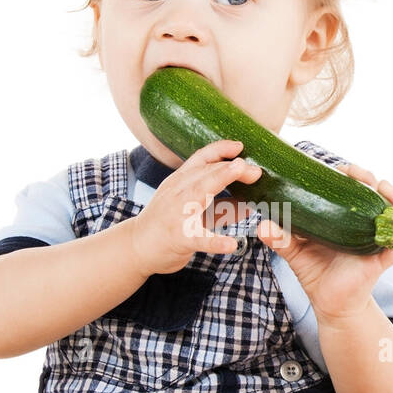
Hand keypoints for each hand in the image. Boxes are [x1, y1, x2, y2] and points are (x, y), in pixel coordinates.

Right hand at [128, 139, 263, 276]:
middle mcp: (178, 193)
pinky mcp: (179, 239)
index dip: (220, 150)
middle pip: (204, 174)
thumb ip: (223, 206)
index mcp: (181, 182)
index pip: (201, 159)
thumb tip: (250, 204)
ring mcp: (177, 215)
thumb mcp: (195, 210)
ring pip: (198, 196)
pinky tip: (232, 244)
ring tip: (241, 183)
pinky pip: (198, 239)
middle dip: (229, 169)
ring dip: (219, 185)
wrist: (137, 246)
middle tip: (255, 170)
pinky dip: (215, 242)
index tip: (240, 145)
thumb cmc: (168, 224)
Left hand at [256, 163, 392, 322]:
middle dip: (366, 176)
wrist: (330, 305)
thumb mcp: (295, 254)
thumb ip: (280, 239)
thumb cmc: (315, 274)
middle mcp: (365, 224)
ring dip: (390, 194)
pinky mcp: (384, 257)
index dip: (350, 174)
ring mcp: (377, 239)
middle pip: (374, 191)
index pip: (352, 187)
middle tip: (350, 171)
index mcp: (345, 217)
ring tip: (378, 185)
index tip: (337, 167)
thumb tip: (261, 224)